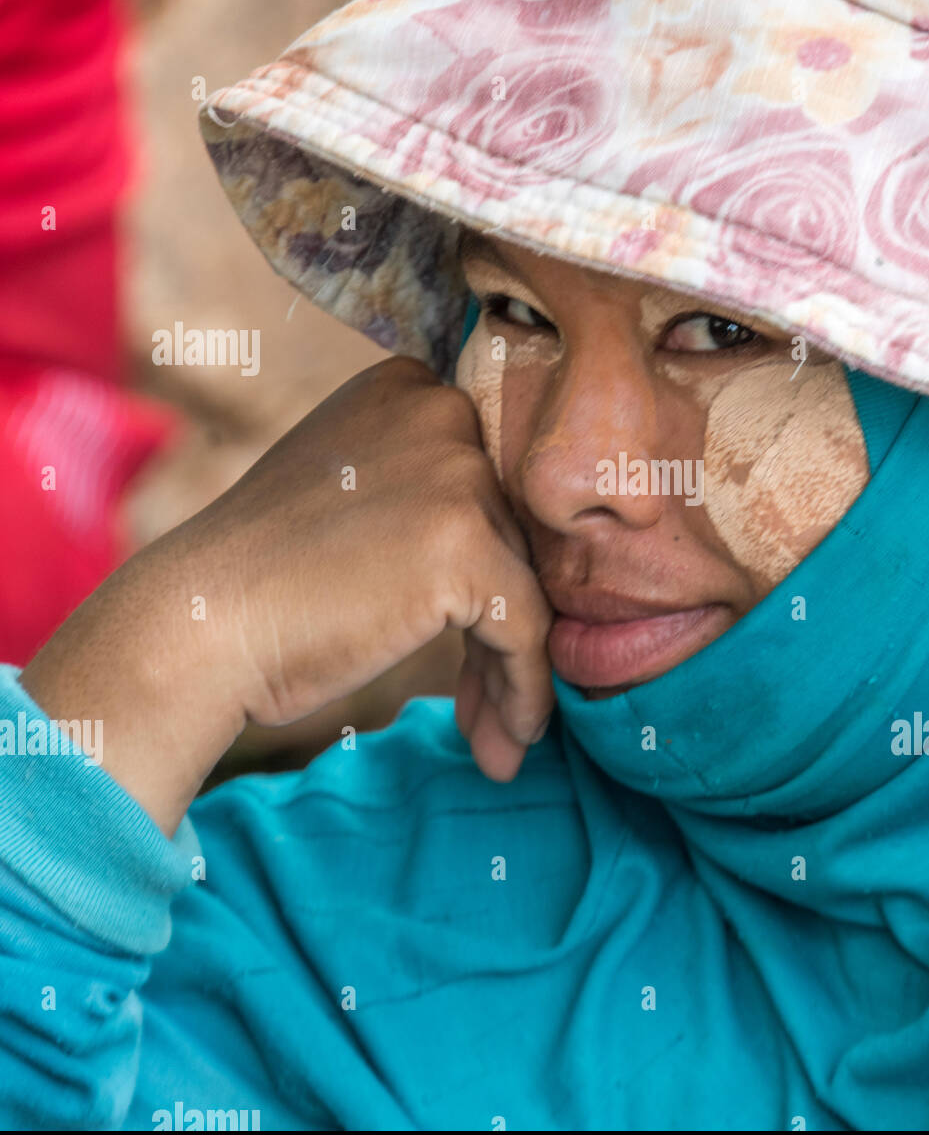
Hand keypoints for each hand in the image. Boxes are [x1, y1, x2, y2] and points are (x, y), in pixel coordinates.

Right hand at [22, 357, 553, 834]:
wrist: (195, 624)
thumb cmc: (261, 581)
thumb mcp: (348, 495)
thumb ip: (424, 499)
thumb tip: (517, 567)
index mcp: (409, 389)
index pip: (491, 487)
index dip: (493, 572)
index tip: (482, 643)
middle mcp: (441, 411)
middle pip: (513, 538)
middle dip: (503, 630)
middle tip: (488, 707)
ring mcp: (457, 472)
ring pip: (526, 587)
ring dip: (513, 672)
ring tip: (498, 739)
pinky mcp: (466, 543)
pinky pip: (528, 630)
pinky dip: (524, 691)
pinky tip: (506, 745)